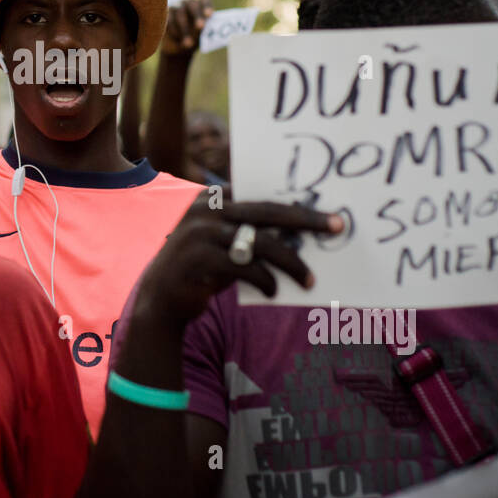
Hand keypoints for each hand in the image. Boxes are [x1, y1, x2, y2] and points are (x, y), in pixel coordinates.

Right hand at [133, 188, 343, 328]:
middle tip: (337, 226)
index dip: (295, 206)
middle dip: (306, 219)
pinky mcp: (201, 258)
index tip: (324, 213)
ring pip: (262, 243)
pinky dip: (266, 281)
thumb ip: (248, 232)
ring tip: (309, 279)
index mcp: (212, 198)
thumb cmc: (200, 270)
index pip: (262, 198)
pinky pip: (247, 267)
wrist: (159, 300)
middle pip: (268, 212)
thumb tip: (297, 234)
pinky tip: (273, 291)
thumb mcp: (222, 244)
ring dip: (292, 263)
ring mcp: (201, 232)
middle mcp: (206, 209)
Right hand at [160, 0, 212, 57]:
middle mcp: (188, 4)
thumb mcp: (200, 36)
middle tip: (200, 27)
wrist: (178, 48)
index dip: (207, 6)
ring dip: (185, 30)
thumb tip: (203, 27)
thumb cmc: (194, 38)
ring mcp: (175, 8)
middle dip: (197, 15)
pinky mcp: (165, 16)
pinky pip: (170, 21)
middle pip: (192, 5)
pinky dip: (174, 31)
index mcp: (201, 6)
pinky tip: (178, 40)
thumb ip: (202, 29)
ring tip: (189, 44)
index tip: (209, 15)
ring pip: (180, 14)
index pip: (205, 1)